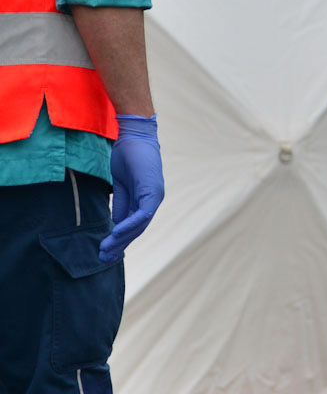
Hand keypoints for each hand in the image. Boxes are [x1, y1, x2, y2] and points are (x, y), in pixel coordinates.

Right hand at [102, 114, 163, 262]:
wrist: (134, 136)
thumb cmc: (127, 156)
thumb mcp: (121, 185)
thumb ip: (121, 204)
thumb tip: (114, 223)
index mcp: (146, 199)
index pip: (134, 224)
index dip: (120, 238)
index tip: (106, 249)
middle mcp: (153, 200)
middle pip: (137, 229)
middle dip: (120, 244)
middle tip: (104, 257)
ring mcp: (155, 196)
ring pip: (139, 225)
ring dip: (121, 238)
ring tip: (105, 249)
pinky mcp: (152, 192)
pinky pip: (142, 214)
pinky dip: (128, 225)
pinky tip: (115, 233)